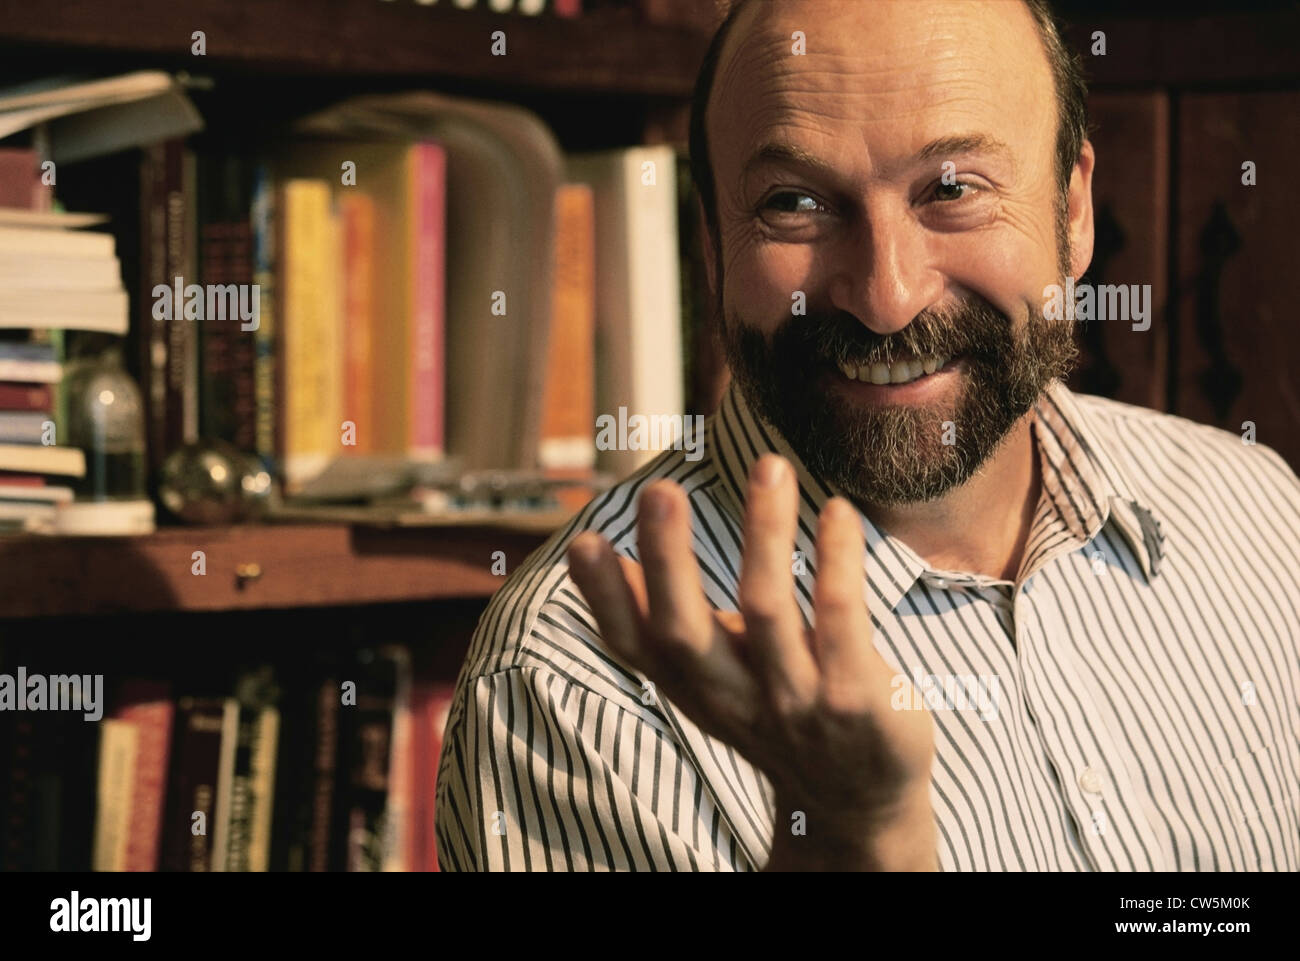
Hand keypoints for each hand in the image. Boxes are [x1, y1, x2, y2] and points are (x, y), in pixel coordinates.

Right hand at [566, 453, 936, 869]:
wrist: (857, 803)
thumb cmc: (774, 714)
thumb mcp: (707, 677)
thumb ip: (656, 619)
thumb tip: (589, 552)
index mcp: (691, 686)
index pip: (634, 645)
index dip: (604, 598)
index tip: (584, 541)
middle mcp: (732, 696)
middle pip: (685, 630)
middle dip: (667, 560)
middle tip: (658, 491)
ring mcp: (793, 701)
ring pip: (768, 609)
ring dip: (764, 533)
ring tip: (769, 466)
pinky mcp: (855, 699)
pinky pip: (842, 621)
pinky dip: (837, 563)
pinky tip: (837, 512)